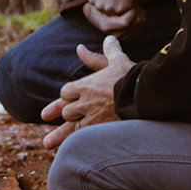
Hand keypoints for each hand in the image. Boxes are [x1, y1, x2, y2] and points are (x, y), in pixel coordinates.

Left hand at [39, 35, 133, 149]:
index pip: (66, 92)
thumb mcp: (117, 60)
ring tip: (47, 143)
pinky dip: (75, 144)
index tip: (60, 102)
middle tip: (48, 120)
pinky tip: (69, 151)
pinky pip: (82, 139)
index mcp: (86, 85)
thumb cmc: (131, 76)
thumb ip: (107, 51)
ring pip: (70, 128)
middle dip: (64, 114)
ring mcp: (92, 117)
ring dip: (59, 135)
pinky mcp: (100, 131)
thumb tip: (105, 38)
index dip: (64, 97)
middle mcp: (85, 102)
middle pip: (66, 110)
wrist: (143, 94)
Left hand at [84, 0, 138, 32]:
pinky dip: (127, 5)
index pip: (100, 7)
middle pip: (108, 11)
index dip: (107, 0)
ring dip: (120, 5)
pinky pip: (125, 11)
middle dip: (113, 4)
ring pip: (116, 12)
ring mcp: (110, 8)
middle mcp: (99, 6)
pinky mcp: (120, 9)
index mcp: (92, 0)